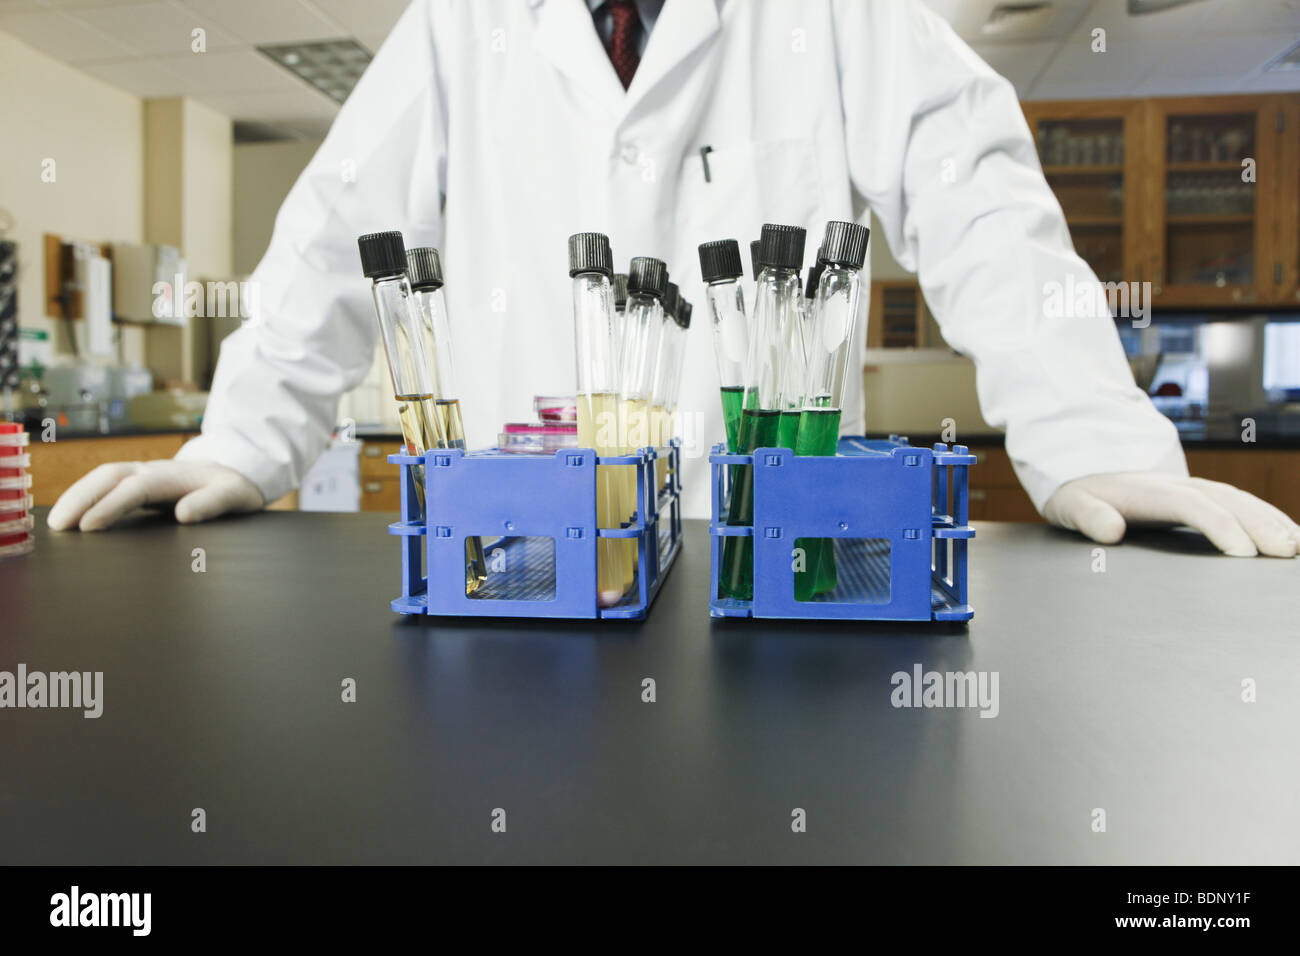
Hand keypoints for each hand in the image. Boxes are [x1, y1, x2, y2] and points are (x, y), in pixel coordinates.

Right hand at [47, 460, 263, 531]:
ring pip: (102, 477)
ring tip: (56, 524)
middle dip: (81, 498)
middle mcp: (152, 470)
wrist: (235, 470)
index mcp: (173, 476)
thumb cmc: (234, 488)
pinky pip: (105, 484)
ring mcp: (142, 473)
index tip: (89, 527)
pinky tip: (70, 516)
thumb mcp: (235, 496)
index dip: (111, 506)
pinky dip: (84, 496)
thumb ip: (214, 503)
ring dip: (77, 496)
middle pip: (109, 476)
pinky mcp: (137, 481)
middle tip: (58, 527)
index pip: (135, 488)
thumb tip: (184, 514)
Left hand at [1044, 472, 1298, 556]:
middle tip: (1286, 552)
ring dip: (1270, 519)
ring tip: (1297, 546)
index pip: (1192, 506)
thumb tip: (1110, 531)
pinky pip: (1239, 502)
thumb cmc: (1077, 493)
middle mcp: (1177, 486)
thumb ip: (1088, 517)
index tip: (1242, 552)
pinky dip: (1267, 516)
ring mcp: (1191, 488)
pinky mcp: (1200, 495)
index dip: (1219, 526)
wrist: (1080, 467)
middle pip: (1226, 500)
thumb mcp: (1070, 505)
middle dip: (1260, 524)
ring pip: (1239, 499)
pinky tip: (1289, 535)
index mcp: (1148, 491)